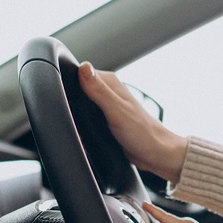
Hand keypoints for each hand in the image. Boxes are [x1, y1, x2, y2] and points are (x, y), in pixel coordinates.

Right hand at [79, 62, 188, 182]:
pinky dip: (83, 126)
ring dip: (76, 116)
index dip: (68, 84)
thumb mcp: (116, 110)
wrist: (155, 155)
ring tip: (78, 128)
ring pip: (81, 106)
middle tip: (73, 118)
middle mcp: (107, 91)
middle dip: (70, 103)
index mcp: (109, 82)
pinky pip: (87, 120)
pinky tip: (84, 134)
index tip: (66, 99)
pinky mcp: (105, 121)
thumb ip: (99, 90)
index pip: (79, 73)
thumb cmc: (142, 133)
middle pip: (77, 91)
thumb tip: (83, 67)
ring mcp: (106, 106)